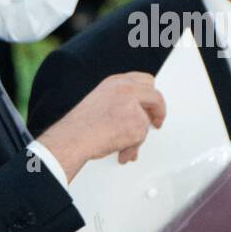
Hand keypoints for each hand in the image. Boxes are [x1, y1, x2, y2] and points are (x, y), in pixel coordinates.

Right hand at [35, 73, 165, 179]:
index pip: (145, 81)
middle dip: (158, 110)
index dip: (151, 95)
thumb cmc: (79, 125)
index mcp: (116, 82)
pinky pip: (141, 138)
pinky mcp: (137, 124)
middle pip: (155, 96)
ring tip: (124, 146)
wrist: (73, 138)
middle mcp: (126, 90)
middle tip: (155, 121)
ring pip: (146, 122)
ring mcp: (133, 106)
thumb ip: (119, 101)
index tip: (151, 104)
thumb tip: (134, 112)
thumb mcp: (99, 101)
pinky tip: (122, 151)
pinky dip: (132, 148)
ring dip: (137, 137)